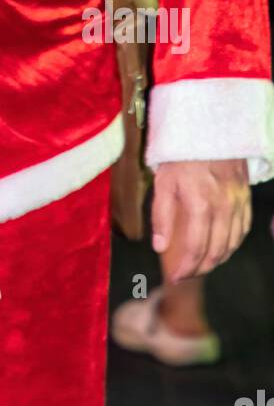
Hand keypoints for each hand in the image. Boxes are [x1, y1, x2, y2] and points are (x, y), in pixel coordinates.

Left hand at [152, 159, 250, 280]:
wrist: (207, 128)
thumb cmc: (180, 155)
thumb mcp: (163, 182)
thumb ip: (161, 216)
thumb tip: (160, 247)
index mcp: (200, 204)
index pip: (195, 248)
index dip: (186, 268)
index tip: (176, 277)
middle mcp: (223, 206)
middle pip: (216, 250)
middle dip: (200, 267)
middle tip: (187, 274)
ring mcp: (237, 202)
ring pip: (232, 243)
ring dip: (217, 259)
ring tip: (202, 265)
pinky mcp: (245, 196)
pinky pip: (243, 228)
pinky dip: (233, 243)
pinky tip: (223, 247)